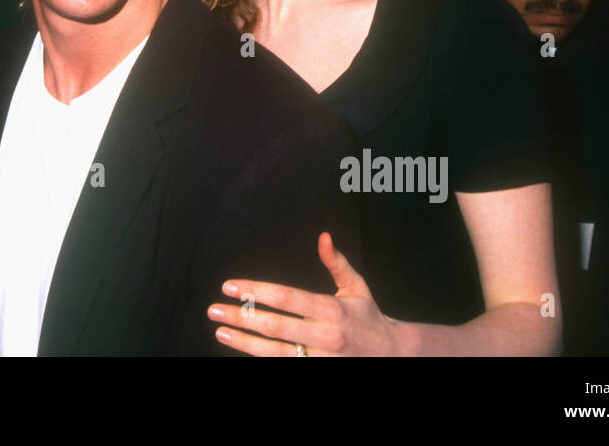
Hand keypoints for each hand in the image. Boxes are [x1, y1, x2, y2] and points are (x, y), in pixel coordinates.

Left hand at [207, 232, 406, 355]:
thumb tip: (323, 237)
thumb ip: (336, 264)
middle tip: (213, 310)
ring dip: (244, 343)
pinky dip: (263, 358)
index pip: (287, 298)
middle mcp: (325, 335)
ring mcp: (322, 358)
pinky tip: (243, 348)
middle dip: (241, 317)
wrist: (394, 356)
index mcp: (332, 309)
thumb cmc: (369, 317)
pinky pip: (285, 367)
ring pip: (276, 352)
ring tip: (220, 332)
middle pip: (276, 326)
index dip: (256, 291)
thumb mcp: (356, 288)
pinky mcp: (319, 372)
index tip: (230, 285)